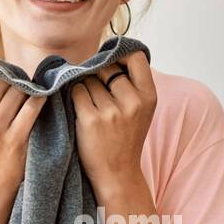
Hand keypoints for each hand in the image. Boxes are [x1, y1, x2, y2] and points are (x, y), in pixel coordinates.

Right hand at [0, 66, 46, 196]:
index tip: (1, 74)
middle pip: (0, 80)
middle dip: (14, 79)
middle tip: (22, 83)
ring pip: (17, 91)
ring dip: (28, 89)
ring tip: (31, 93)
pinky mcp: (14, 139)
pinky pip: (32, 107)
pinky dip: (40, 99)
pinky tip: (43, 98)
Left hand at [68, 51, 156, 194]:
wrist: (117, 173)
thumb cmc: (126, 138)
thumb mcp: (141, 109)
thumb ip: (132, 82)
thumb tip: (110, 50)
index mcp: (149, 96)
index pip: (135, 56)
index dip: (120, 55)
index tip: (111, 63)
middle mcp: (133, 102)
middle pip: (106, 67)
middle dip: (97, 75)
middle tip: (100, 95)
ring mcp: (112, 111)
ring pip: (88, 79)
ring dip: (85, 89)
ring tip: (93, 108)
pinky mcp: (91, 120)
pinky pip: (76, 92)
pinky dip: (75, 99)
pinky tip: (82, 113)